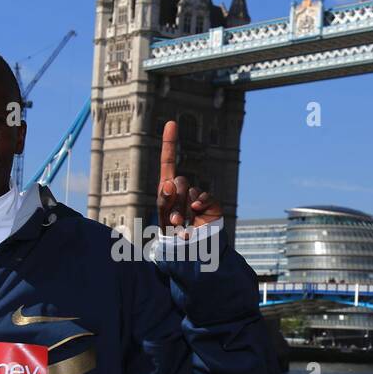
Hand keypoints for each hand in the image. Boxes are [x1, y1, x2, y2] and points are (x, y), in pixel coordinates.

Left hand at [156, 120, 221, 236]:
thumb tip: (169, 183)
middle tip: (173, 221)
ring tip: (182, 225)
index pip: (168, 162)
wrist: (192, 250)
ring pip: (189, 192)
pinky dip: (198, 206)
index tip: (172, 123)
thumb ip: (164, 201)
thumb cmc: (172, 233)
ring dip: (183, 209)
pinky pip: (203, 197)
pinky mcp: (210, 203)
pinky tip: (196, 215)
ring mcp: (197, 195)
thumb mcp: (162, 217)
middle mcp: (183, 189)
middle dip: (174, 201)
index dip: (170, 143)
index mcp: (168, 189)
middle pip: (178, 181)